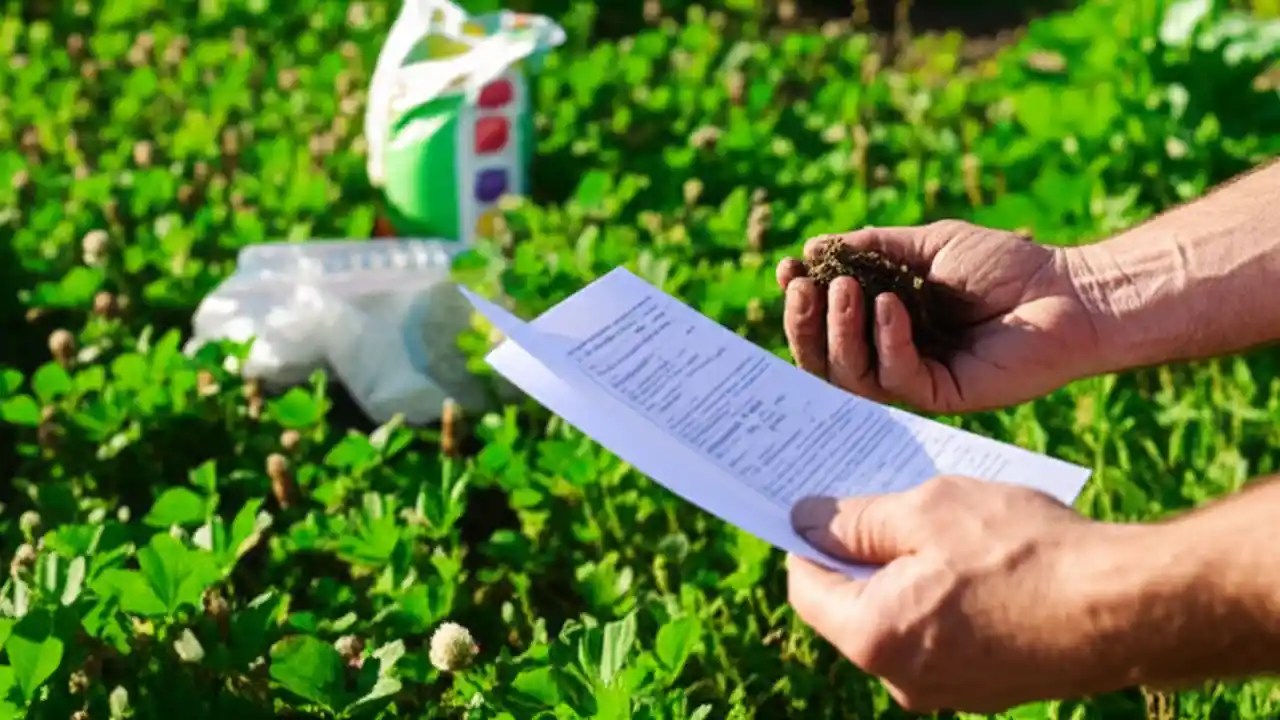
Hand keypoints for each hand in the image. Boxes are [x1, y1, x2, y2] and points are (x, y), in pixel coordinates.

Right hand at [775, 220, 1097, 412]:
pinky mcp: (943, 396)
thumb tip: (812, 249)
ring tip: (844, 289)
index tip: (789, 269)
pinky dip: (887, 341)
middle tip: (802, 287)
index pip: (826, 325)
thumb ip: (872, 249)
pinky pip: (897, 379)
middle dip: (806, 323)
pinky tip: (892, 307)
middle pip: (826, 358)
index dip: (802, 302)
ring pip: (852, 374)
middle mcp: (893, 356)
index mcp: (885, 324)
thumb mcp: (926, 245)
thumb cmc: (1005, 266)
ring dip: (838, 331)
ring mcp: (916, 379)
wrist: (1067, 291)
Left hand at [786, 477, 1149, 713]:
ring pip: (902, 618)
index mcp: (874, 637)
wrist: (1128, 608)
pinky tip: (976, 557)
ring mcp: (949, 690)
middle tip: (880, 500)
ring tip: (937, 521)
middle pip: (852, 606)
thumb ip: (856, 520)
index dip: (807, 538)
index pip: (807, 586)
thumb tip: (806, 521)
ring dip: (907, 571)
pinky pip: (944, 634)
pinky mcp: (990, 687)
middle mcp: (903, 679)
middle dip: (861, 552)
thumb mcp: (928, 510)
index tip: (817, 501)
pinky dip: (946, 596)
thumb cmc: (1024, 552)